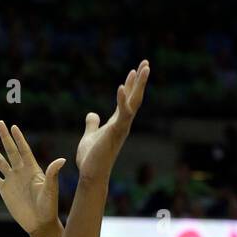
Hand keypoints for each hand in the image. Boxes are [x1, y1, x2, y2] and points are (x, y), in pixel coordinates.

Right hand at [0, 122, 64, 232]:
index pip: (24, 150)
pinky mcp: (5, 190)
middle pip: (11, 150)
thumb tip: (62, 159)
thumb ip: (53, 174)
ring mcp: (12, 180)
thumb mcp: (51, 189)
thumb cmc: (49, 207)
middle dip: (5, 137)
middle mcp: (21, 171)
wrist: (39, 223)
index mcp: (33, 169)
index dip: (19, 138)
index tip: (13, 126)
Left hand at [76, 60, 149, 182]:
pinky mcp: (116, 132)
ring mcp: (121, 127)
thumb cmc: (91, 158)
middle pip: (135, 97)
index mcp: (117, 122)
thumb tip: (92, 114)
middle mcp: (123, 123)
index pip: (127, 99)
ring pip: (134, 102)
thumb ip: (92, 124)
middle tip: (146, 62)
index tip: (135, 69)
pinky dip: (122, 100)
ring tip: (143, 68)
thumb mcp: (89, 136)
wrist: (91, 174)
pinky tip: (121, 87)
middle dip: (140, 80)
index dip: (131, 85)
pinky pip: (122, 114)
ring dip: (139, 85)